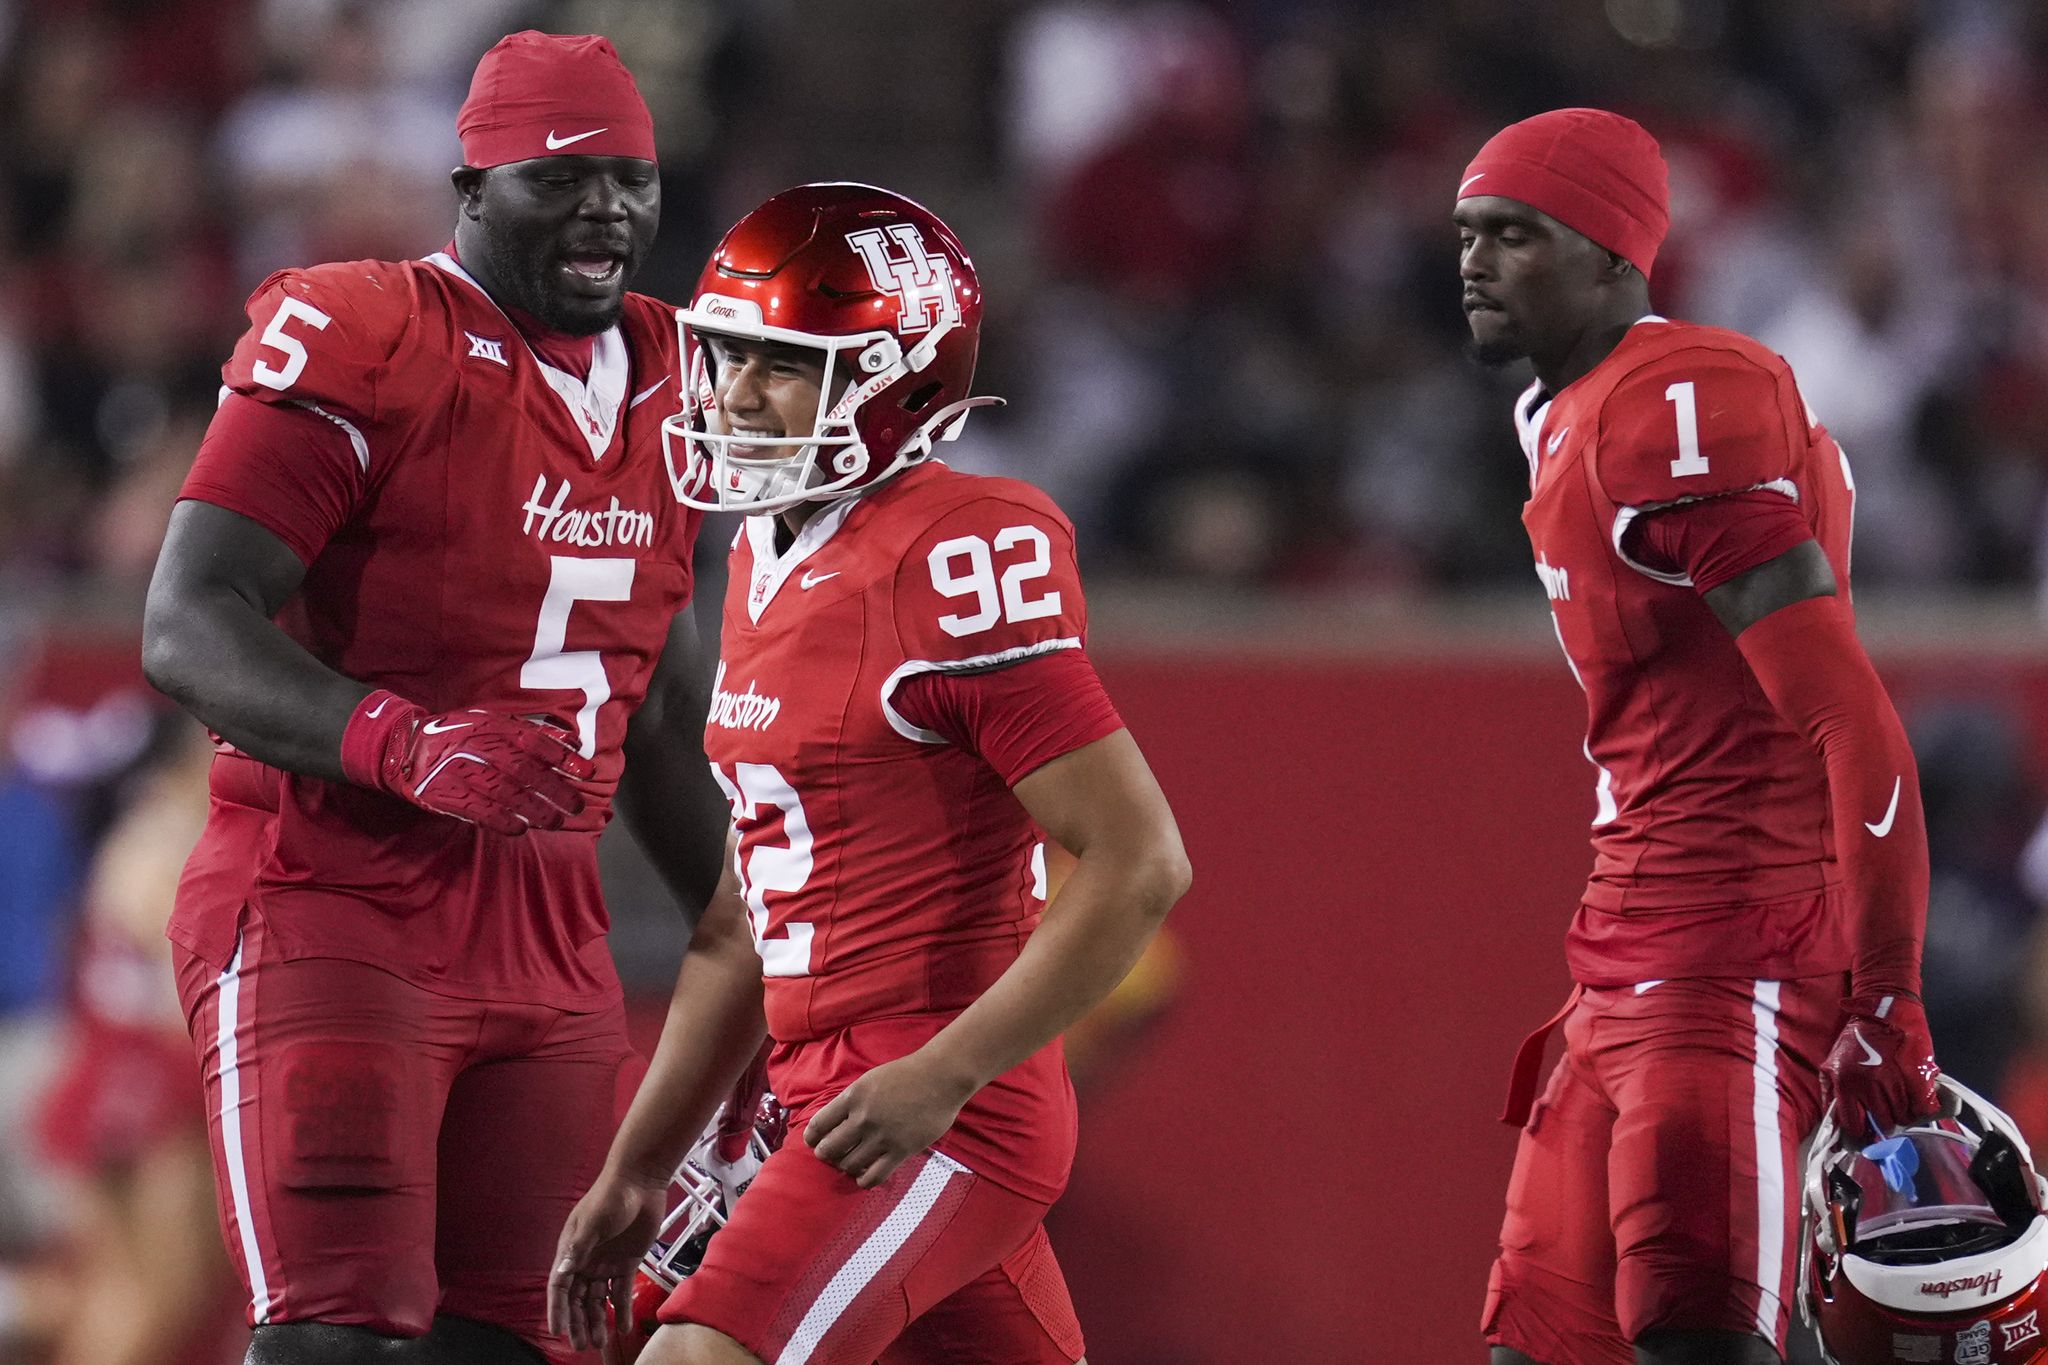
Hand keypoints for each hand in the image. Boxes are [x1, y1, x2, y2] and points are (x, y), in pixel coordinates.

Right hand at [341, 691, 594, 834]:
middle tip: (577, 805)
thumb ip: (531, 731)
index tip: (586, 772)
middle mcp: (477, 747)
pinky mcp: (446, 795)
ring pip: (506, 795)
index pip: (534, 742)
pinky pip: (480, 812)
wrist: (403, 748)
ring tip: (556, 821)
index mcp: (490, 726)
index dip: (562, 758)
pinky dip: (503, 822)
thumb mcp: (491, 722)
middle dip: (555, 790)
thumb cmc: (457, 734)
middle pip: (525, 772)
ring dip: (536, 811)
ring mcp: (460, 772)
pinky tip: (522, 829)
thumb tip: (571, 741)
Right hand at [546, 1168, 667, 1352]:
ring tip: (599, 1342)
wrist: (641, 1180)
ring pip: (597, 1299)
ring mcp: (607, 1263)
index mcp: (571, 1251)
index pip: (559, 1287)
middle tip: (581, 1345)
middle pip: (577, 1298)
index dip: (557, 1309)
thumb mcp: (592, 1222)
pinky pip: (621, 1290)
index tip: (558, 1331)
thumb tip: (561, 1274)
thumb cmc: (611, 1196)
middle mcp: (586, 1260)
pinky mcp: (628, 1262)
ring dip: (597, 1320)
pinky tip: (622, 1327)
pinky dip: (621, 1309)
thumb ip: (579, 1248)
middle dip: (577, 1322)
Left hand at [803, 1052, 974, 1188]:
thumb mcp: (871, 1079)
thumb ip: (852, 1100)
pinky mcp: (901, 1150)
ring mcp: (882, 1136)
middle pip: (829, 1148)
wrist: (940, 1077)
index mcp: (853, 1096)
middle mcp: (863, 1117)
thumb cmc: (906, 1074)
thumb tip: (836, 1121)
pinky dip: (863, 1181)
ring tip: (849, 1164)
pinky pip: (874, 1176)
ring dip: (845, 1166)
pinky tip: (862, 1178)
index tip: (813, 1141)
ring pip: (849, 1164)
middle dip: (825, 1154)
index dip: (812, 1137)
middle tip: (830, 1155)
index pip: (819, 1124)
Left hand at [1822, 993, 1940, 1139]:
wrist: (1884, 1011)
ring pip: (1903, 1118)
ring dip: (1904, 1115)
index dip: (1860, 1135)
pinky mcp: (1918, 1078)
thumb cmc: (1857, 1038)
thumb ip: (1829, 1093)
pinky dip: (1923, 1109)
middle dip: (1884, 1124)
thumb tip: (1833, 1123)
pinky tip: (1917, 1100)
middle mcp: (1868, 1087)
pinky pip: (1924, 1109)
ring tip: (1901, 1102)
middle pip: (1882, 1124)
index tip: (1865, 1137)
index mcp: (1844, 1084)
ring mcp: (1894, 1083)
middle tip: (1887, 1115)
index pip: (1852, 1125)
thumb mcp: (1831, 1064)